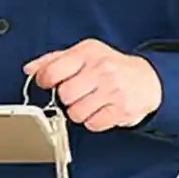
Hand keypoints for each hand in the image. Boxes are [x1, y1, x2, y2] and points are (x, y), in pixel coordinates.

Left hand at [23, 38, 162, 131]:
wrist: (147, 79)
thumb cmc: (110, 66)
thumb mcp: (83, 54)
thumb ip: (53, 60)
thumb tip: (30, 69)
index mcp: (87, 52)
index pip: (53, 70)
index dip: (45, 80)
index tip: (49, 83)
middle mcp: (101, 69)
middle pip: (64, 94)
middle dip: (66, 98)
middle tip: (76, 93)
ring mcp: (112, 90)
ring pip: (76, 112)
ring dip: (79, 112)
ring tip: (89, 102)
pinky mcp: (121, 110)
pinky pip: (93, 124)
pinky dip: (93, 121)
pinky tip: (100, 110)